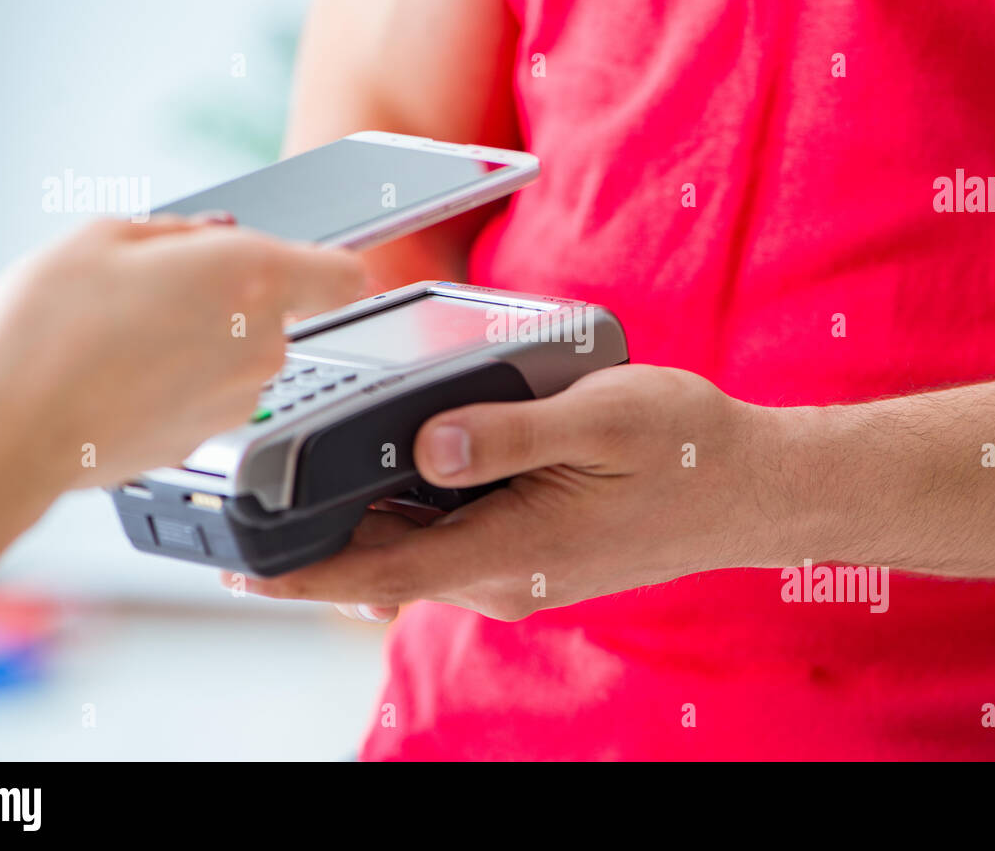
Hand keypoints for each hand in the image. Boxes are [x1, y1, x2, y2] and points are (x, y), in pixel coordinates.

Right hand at [0, 215, 363, 494]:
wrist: (16, 431)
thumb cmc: (51, 331)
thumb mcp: (104, 237)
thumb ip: (180, 231)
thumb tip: (210, 237)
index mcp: (250, 275)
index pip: (344, 272)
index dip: (326, 264)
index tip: (306, 261)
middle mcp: (262, 339)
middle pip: (278, 308)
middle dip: (231, 293)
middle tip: (160, 289)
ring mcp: (243, 394)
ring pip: (243, 351)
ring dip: (205, 339)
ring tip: (131, 336)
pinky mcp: (215, 434)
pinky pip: (214, 391)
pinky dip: (184, 382)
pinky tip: (127, 376)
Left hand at [231, 365, 797, 620]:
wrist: (754, 490)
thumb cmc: (688, 451)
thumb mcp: (601, 419)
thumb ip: (508, 432)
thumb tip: (428, 444)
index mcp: (513, 548)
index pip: (381, 572)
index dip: (302, 573)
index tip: (241, 568)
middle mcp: (507, 574)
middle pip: (386, 563)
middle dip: (319, 540)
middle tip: (258, 500)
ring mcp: (521, 570)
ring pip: (418, 552)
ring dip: (366, 524)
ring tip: (321, 476)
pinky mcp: (534, 555)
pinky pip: (453, 542)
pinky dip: (413, 517)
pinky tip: (408, 470)